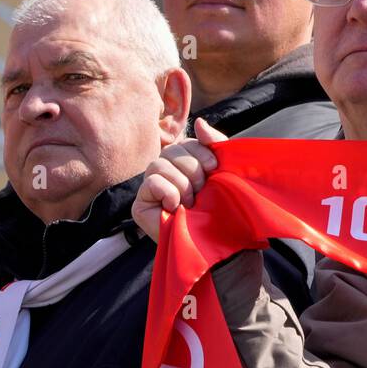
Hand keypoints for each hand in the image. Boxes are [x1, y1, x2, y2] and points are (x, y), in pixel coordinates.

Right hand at [132, 118, 226, 242]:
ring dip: (182, 183)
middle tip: (202, 191)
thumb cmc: (224, 210)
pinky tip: (176, 207)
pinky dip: (168, 191)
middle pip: (172, 152)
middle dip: (193, 170)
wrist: (221, 246)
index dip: (201, 152)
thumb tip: (199, 122)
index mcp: (185, 164)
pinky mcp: (141, 206)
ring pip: (159, 164)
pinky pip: (151, 182)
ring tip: (191, 202)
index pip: (187, 143)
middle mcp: (166, 174)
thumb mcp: (225, 171)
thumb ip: (214, 144)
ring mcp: (152, 189)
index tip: (215, 169)